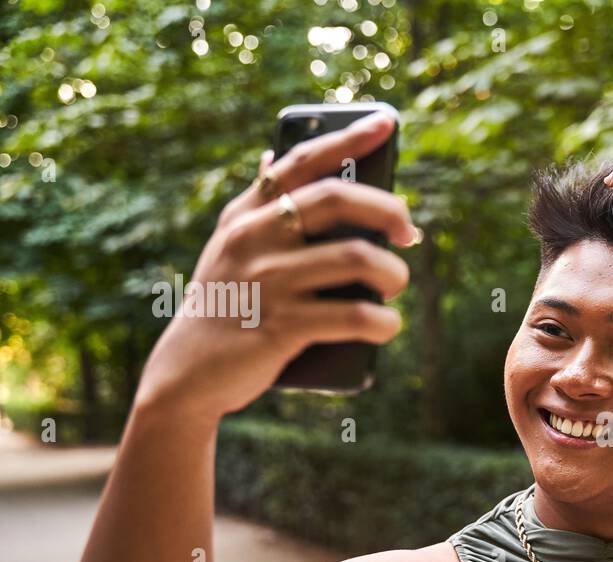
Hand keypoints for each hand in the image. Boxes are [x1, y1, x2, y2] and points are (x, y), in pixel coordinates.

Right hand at [135, 111, 419, 424]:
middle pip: (339, 200)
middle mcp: (256, 239)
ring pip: (359, 258)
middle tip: (409, 233)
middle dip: (389, 210)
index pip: (301, 163)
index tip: (386, 121)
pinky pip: (355, 316)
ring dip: (394, 273)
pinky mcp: (284, 327)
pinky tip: (388, 325)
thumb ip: (255, 207)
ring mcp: (270, 282)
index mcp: (247, 215)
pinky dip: (384, 322)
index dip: (348, 138)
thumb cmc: (225, 306)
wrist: (188, 373)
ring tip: (396, 284)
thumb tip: (271, 156)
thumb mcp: (230, 248)